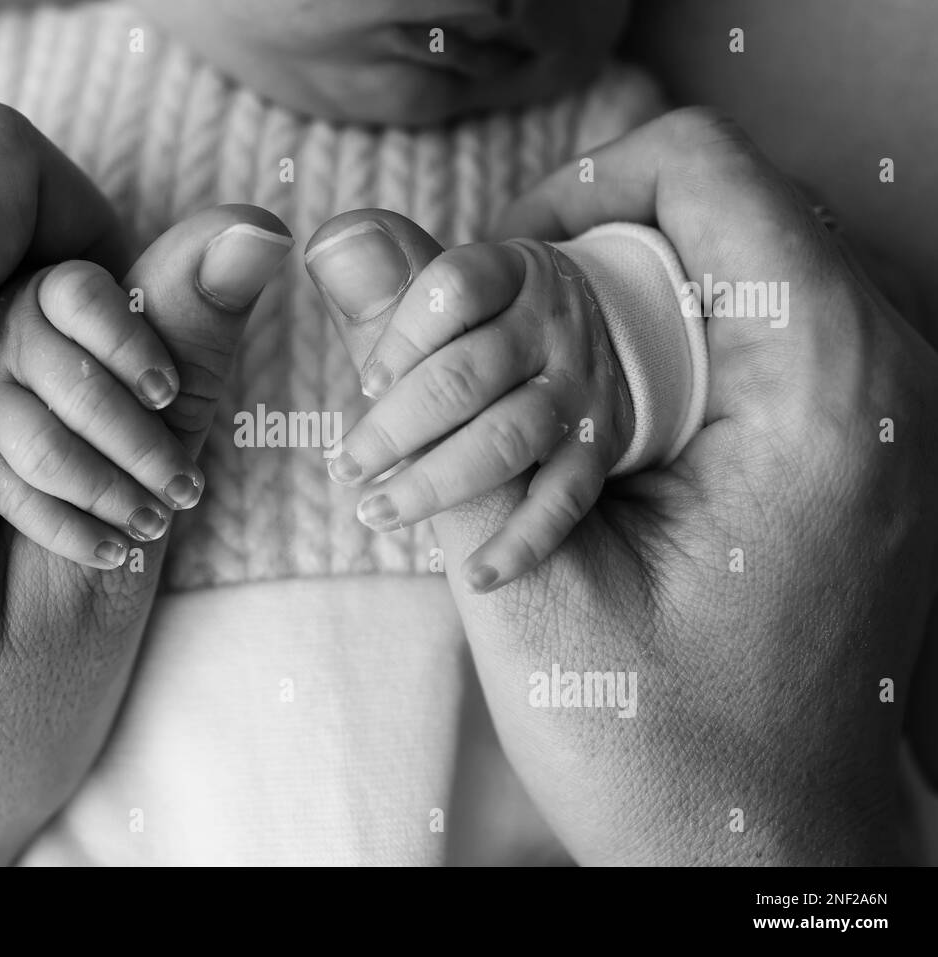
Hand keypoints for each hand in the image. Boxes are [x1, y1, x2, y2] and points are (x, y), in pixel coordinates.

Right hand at [0, 221, 290, 563]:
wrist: (103, 566)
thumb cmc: (153, 454)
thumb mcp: (184, 388)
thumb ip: (205, 309)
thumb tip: (262, 231)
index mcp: (58, 302)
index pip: (75, 292)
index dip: (128, 345)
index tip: (169, 396)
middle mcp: (5, 344)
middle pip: (61, 371)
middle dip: (135, 440)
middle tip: (183, 487)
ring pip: (35, 438)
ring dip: (109, 488)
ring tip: (154, 520)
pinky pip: (6, 493)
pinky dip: (70, 528)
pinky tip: (112, 549)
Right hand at [306, 108, 937, 863]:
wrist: (764, 854)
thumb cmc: (662, 749)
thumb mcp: (521, 573)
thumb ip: (435, 393)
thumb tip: (355, 244)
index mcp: (818, 387)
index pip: (696, 164)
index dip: (572, 192)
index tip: (497, 279)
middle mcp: (878, 373)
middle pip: (708, 211)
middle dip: (583, 265)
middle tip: (500, 360)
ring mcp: (881, 405)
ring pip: (725, 270)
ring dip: (617, 317)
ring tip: (543, 417)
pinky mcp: (859, 438)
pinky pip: (751, 332)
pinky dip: (661, 360)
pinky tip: (603, 450)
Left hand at [306, 232, 632, 590]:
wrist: (609, 333)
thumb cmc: (496, 316)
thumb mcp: (457, 282)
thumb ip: (387, 274)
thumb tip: (329, 247)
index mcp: (511, 271)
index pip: (453, 289)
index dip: (402, 335)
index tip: (366, 384)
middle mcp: (552, 327)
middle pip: (467, 375)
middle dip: (394, 428)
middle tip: (343, 466)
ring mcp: (581, 391)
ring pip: (507, 439)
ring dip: (434, 483)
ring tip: (374, 513)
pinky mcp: (600, 449)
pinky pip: (565, 501)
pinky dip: (523, 542)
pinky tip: (476, 576)